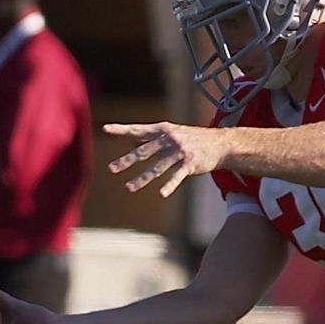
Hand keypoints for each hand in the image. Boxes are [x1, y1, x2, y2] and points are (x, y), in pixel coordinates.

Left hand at [104, 122, 225, 196]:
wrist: (219, 143)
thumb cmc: (192, 139)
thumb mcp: (172, 132)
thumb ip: (152, 138)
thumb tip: (129, 139)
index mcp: (163, 130)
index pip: (139, 130)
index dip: (122, 129)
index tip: (106, 129)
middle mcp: (170, 139)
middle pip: (144, 151)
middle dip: (127, 160)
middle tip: (112, 168)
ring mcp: (180, 152)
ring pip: (157, 167)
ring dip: (142, 178)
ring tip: (129, 187)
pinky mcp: (190, 164)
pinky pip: (177, 176)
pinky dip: (169, 185)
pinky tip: (161, 194)